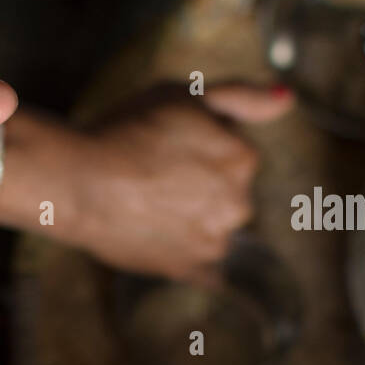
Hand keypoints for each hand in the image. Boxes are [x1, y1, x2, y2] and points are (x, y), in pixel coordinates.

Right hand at [0, 83, 291, 278]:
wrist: (76, 182)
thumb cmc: (125, 130)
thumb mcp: (183, 94)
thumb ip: (242, 96)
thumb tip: (288, 97)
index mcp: (243, 159)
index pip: (233, 152)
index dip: (199, 146)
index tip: (168, 144)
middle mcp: (238, 205)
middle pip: (226, 193)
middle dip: (200, 185)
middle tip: (153, 174)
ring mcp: (213, 243)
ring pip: (212, 227)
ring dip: (192, 219)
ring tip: (146, 204)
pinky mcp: (187, 270)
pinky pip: (203, 269)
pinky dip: (190, 259)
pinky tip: (166, 243)